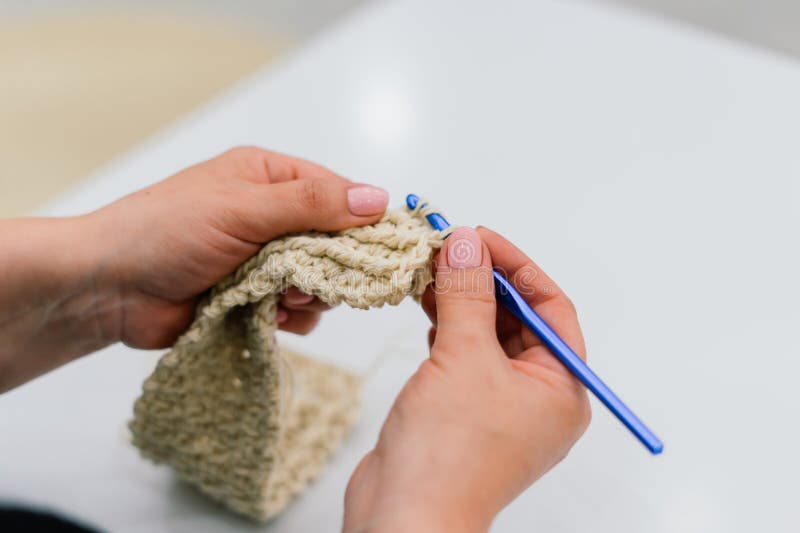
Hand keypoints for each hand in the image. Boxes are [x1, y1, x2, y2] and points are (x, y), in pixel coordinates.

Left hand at [0, 147, 388, 390]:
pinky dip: (292, 317)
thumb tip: (378, 198)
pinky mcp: (255, 298)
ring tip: (280, 297)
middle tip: (313, 278)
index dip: (363, 220)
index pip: (337, 193)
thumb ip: (312, 205)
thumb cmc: (167, 232)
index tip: (385, 248)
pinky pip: (300, 311)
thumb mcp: (243, 209)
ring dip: (309, 294)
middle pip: (335, 241)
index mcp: (268, 178)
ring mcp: (263, 259)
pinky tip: (270, 316)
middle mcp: (271, 216)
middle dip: (330, 264)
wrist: (109, 289)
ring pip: (321, 280)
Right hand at [343, 227, 590, 531]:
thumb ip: (466, 295)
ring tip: (428, 268)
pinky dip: (445, 327)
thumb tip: (465, 242)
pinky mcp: (463, 411)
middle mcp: (536, 397)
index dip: (515, 267)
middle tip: (447, 247)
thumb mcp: (464, 359)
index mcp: (560, 389)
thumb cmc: (448, 453)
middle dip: (482, 280)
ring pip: (485, 335)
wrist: (404, 518)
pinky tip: (424, 307)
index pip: (550, 308)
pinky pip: (463, 355)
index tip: (478, 237)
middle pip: (516, 319)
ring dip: (459, 300)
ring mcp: (499, 406)